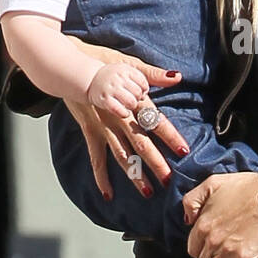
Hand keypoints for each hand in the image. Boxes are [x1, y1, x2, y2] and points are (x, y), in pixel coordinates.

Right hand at [64, 59, 190, 196]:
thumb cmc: (103, 64)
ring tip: (147, 192)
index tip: (184, 151)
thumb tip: (176, 77)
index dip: (171, 137)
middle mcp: (121, 117)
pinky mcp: (90, 131)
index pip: (157, 122)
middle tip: (168, 179)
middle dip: (156, 163)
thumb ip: (154, 75)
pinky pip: (96, 157)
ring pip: (122, 155)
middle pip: (141, 143)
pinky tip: (108, 194)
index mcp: (134, 101)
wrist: (73, 67)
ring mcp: (104, 126)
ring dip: (134, 175)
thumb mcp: (130, 64)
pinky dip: (101, 177)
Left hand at [182, 172, 257, 257]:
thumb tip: (188, 220)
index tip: (210, 242)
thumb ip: (192, 200)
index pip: (192, 247)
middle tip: (222, 249)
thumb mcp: (211, 183)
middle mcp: (212, 240)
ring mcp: (229, 251)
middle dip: (211, 256)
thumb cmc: (244, 186)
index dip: (201, 245)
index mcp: (202, 224)